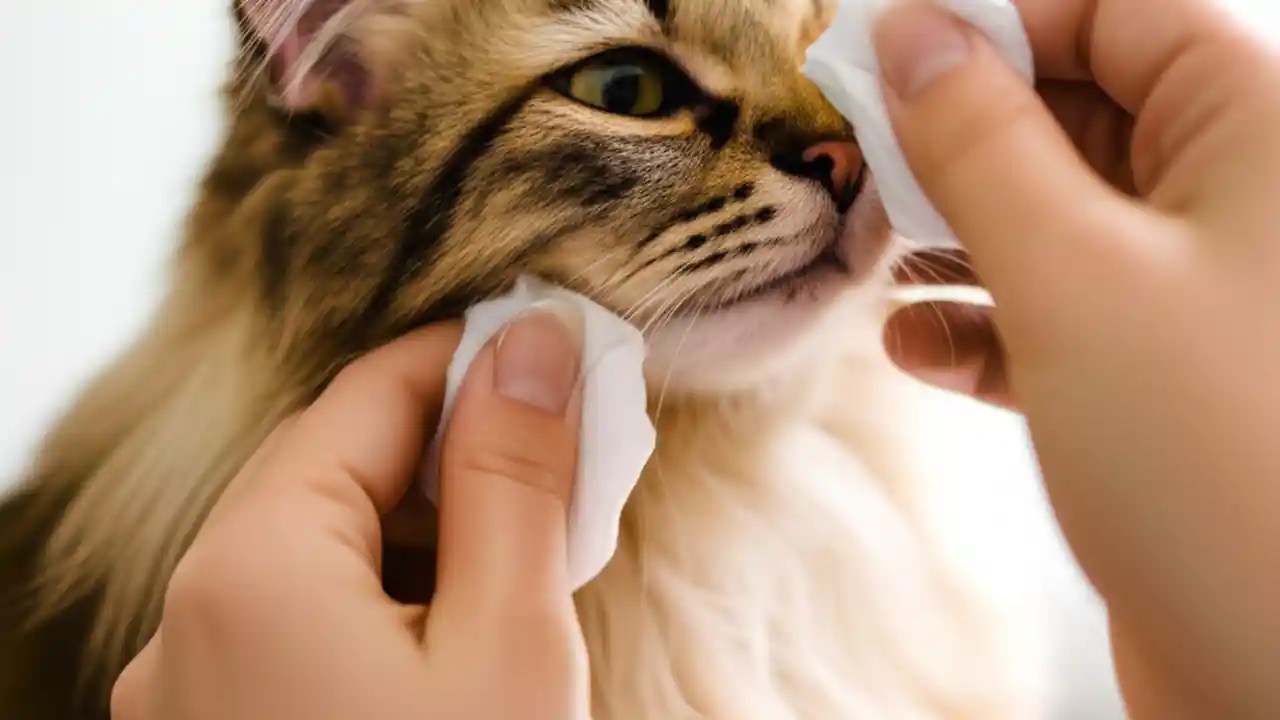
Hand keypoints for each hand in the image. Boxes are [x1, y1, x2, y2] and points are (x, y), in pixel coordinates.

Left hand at [110, 308, 589, 719]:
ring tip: (520, 553)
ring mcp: (186, 686)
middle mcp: (183, 622)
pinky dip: (377, 598)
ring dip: (417, 528)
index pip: (368, 395)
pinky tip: (454, 625)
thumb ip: (514, 477)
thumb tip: (532, 341)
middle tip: (560, 460)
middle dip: (448, 450)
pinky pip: (294, 620)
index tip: (561, 356)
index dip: (473, 361)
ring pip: (313, 546)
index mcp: (248, 573)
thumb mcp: (513, 641)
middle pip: (331, 467)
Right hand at [875, 1, 1279, 716]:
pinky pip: (1063, 317)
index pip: (1120, 15)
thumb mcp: (1069, 275)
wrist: (1278, 677)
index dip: (998, 22)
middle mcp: (1244, 205)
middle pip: (1084, 113)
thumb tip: (911, 35)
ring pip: (1063, 221)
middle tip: (863, 164)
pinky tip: (918, 347)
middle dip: (966, 138)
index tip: (888, 53)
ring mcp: (1204, 300)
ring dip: (963, 235)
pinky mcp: (1164, 385)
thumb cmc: (1212, 461)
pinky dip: (985, 324)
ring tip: (875, 254)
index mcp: (1262, 135)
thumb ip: (981, 142)